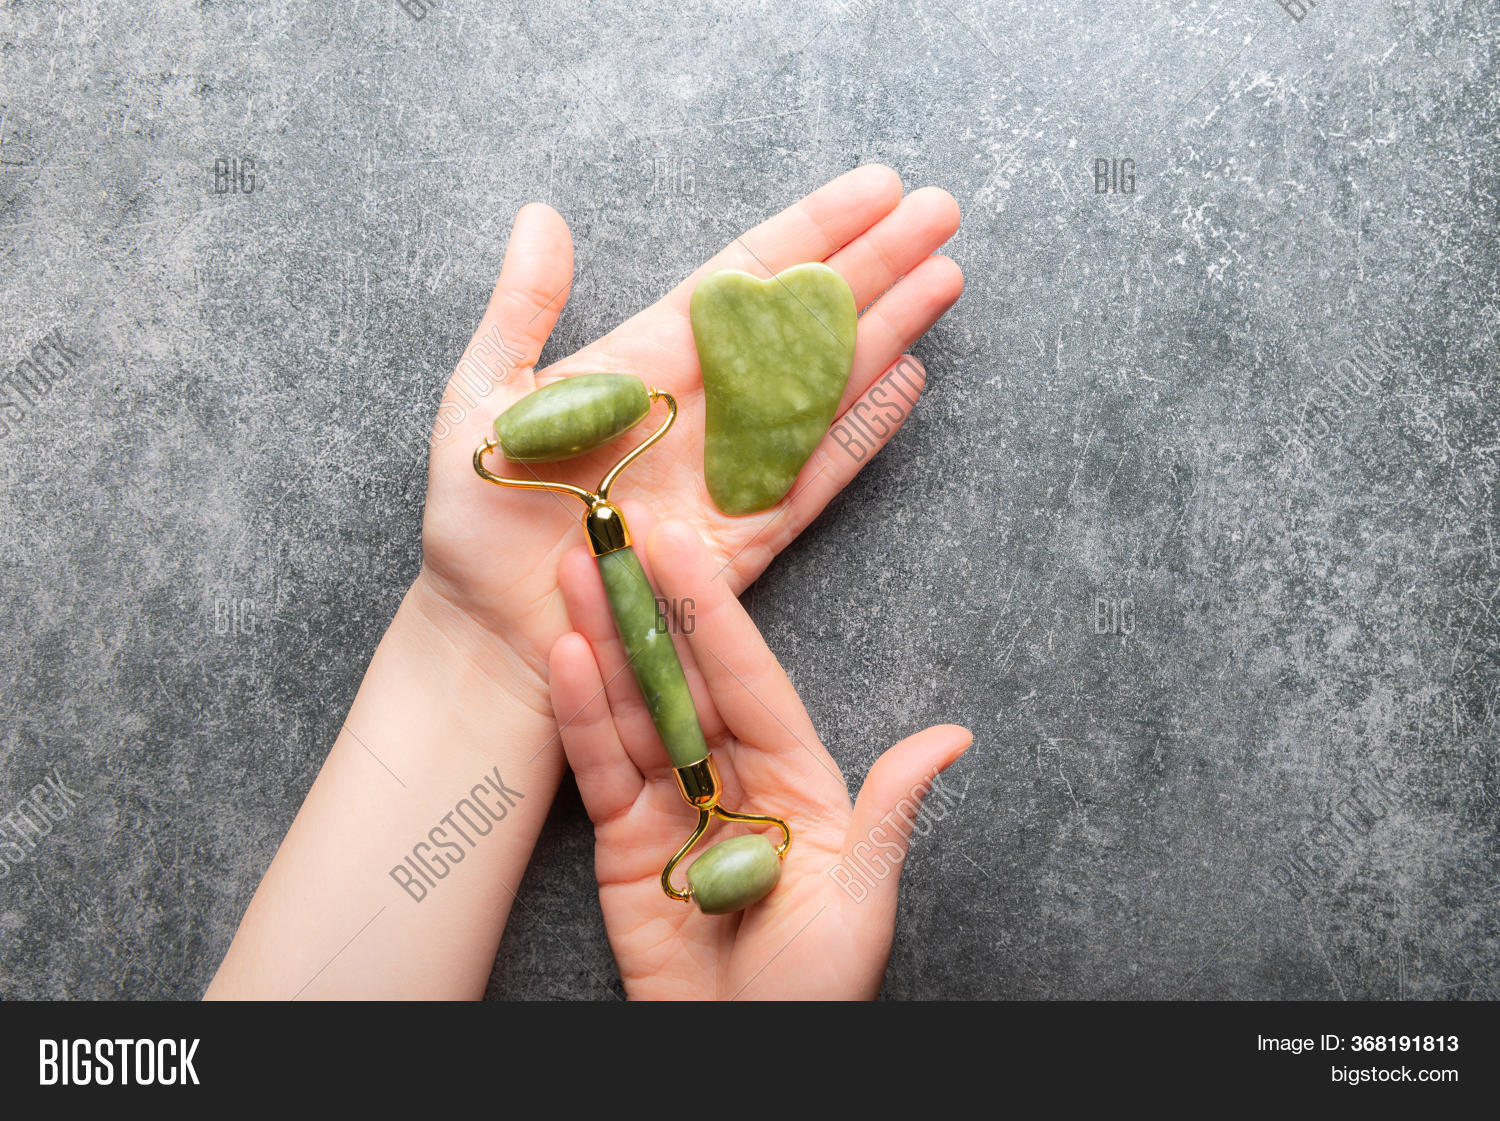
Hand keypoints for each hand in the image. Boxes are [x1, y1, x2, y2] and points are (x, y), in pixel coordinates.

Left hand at [415, 166, 962, 702]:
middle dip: (872, 264)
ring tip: (946, 277)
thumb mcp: (482, 398)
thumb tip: (543, 215)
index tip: (875, 187)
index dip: (812, 232)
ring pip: (825, 386)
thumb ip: (522, 310)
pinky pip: (817, 474)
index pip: (742, 280)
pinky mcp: (746, 534)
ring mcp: (729, 468)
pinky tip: (908, 378)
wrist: (491, 627)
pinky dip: (863, 430)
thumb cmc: (476, 518)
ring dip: (886, 330)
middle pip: (802, 322)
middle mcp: (701, 407)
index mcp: (644, 360)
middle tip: (941, 210)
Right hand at [548, 515, 971, 999]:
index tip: (682, 546)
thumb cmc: (816, 994)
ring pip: (634, 710)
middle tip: (614, 530)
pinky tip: (563, 657)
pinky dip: (579, 716)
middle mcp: (733, 777)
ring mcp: (672, 806)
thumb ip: (887, 812)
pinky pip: (599, 770)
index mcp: (799, 779)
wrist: (742, 1060)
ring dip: (604, 640)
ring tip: (573, 572)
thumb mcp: (861, 904)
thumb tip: (953, 735)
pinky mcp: (621, 844)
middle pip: (684, 679)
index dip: (714, 614)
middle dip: (650, 607)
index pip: (751, 680)